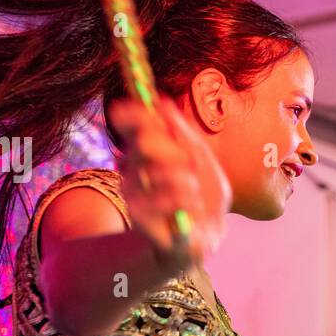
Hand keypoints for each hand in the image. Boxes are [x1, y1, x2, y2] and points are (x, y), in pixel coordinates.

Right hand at [108, 94, 231, 273]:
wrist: (205, 234)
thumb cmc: (203, 194)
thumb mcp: (201, 158)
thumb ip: (183, 132)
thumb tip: (161, 102)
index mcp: (147, 149)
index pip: (130, 123)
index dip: (135, 112)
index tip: (148, 108)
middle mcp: (134, 166)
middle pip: (146, 142)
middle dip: (176, 151)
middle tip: (189, 162)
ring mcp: (133, 190)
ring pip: (162, 171)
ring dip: (188, 181)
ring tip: (194, 192)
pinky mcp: (138, 213)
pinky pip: (168, 197)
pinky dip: (188, 201)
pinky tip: (192, 208)